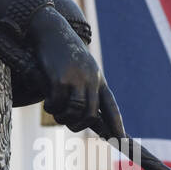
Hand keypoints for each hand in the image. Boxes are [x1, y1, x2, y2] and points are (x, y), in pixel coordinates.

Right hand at [29, 7, 124, 137]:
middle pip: (91, 115)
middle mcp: (91, 79)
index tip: (122, 140)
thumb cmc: (62, 51)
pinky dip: (51, 107)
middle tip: (67, 122)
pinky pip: (58, 103)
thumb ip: (84, 87)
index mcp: (97, 79)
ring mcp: (76, 78)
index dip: (117, 125)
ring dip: (63, 118)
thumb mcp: (79, 68)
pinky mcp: (60, 77)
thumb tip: (84, 112)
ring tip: (55, 111)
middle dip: (79, 125)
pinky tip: (48, 102)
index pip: (110, 106)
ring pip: (76, 112)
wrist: (51, 29)